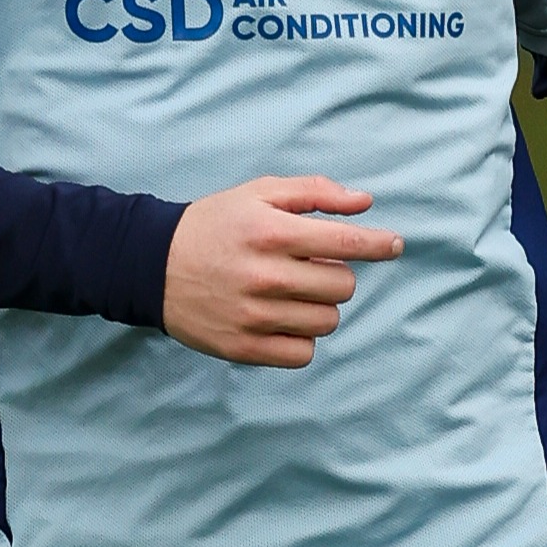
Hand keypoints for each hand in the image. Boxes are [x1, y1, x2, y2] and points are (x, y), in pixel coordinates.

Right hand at [162, 176, 403, 367]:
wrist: (151, 265)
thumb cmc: (215, 224)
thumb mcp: (259, 192)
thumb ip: (315, 192)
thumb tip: (366, 202)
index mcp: (272, 232)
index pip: (346, 243)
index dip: (379, 244)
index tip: (394, 245)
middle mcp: (266, 275)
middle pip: (343, 286)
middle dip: (336, 275)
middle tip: (311, 267)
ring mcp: (254, 316)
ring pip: (327, 321)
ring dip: (319, 306)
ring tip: (290, 292)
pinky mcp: (244, 348)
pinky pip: (303, 354)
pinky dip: (301, 338)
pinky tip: (281, 319)